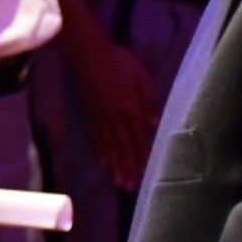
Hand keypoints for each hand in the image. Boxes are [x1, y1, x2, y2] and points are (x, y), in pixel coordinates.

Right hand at [67, 35, 157, 189]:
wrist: (87, 54)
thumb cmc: (118, 61)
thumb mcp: (141, 76)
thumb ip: (148, 100)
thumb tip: (154, 124)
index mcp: (130, 108)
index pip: (138, 137)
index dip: (141, 156)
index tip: (144, 173)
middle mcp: (115, 117)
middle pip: (123, 147)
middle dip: (127, 167)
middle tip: (129, 187)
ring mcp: (100, 117)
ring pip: (109, 146)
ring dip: (114, 165)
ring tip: (118, 181)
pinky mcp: (89, 114)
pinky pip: (96, 137)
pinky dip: (100, 151)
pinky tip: (103, 162)